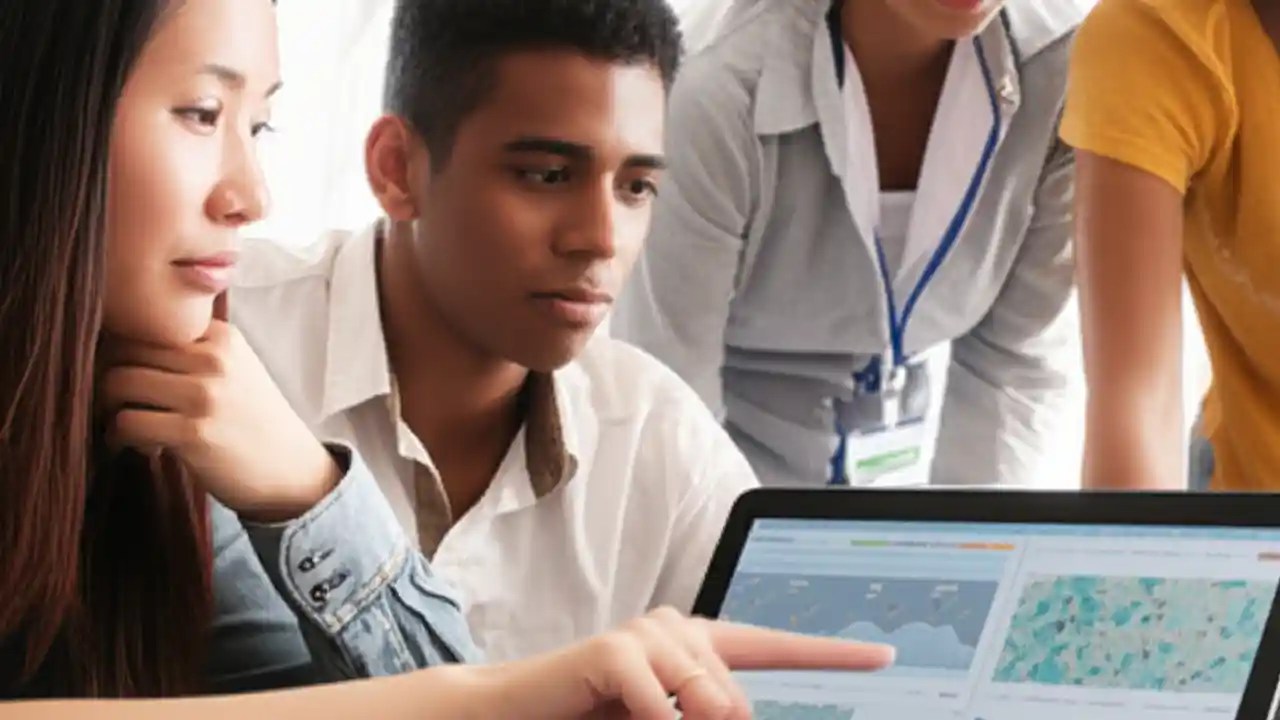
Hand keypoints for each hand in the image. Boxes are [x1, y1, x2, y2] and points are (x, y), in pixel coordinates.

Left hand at [100, 293, 338, 519]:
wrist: (290, 469)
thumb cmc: (253, 421)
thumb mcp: (236, 369)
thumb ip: (193, 350)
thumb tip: (122, 344)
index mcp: (223, 336)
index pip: (147, 324)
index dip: (125, 350)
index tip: (132, 376)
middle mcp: (214, 359)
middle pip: (125, 349)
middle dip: (112, 377)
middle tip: (121, 403)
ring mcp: (204, 395)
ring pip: (118, 382)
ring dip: (112, 408)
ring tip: (130, 425)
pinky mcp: (193, 433)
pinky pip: (127, 423)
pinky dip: (121, 437)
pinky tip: (142, 447)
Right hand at [479, 607, 894, 719]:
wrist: (519, 713)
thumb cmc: (595, 718)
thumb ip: (707, 716)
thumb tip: (737, 715)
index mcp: (698, 646)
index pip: (775, 647)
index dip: (830, 654)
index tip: (883, 657)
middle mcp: (678, 629)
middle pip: (740, 698)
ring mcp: (647, 634)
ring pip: (710, 697)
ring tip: (632, 718)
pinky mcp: (614, 650)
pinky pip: (662, 703)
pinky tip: (622, 716)